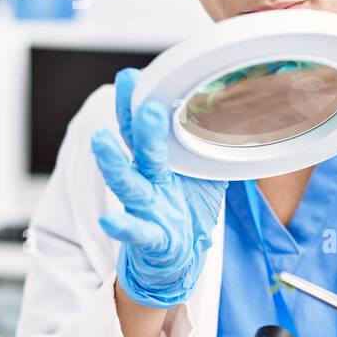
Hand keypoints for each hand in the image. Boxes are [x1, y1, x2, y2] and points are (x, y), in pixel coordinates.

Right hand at [90, 68, 227, 308]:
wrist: (178, 259)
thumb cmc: (186, 212)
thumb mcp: (203, 176)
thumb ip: (209, 150)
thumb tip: (234, 117)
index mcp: (159, 165)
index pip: (143, 130)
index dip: (136, 104)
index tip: (133, 76)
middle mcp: (147, 181)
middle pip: (138, 148)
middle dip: (135, 121)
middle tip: (135, 93)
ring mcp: (146, 208)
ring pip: (127, 182)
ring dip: (114, 162)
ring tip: (102, 142)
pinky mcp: (151, 237)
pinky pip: (136, 231)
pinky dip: (124, 227)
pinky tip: (111, 220)